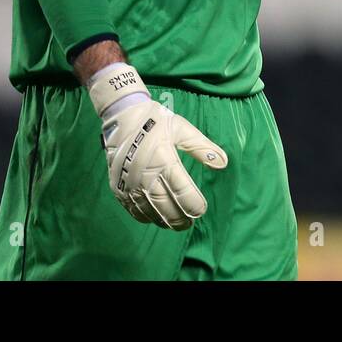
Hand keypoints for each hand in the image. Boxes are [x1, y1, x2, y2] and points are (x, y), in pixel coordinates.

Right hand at [88, 64, 227, 228]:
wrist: (121, 116)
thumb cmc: (156, 120)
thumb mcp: (182, 129)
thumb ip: (202, 147)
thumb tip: (223, 163)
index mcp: (164, 160)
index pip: (182, 192)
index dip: (193, 205)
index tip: (202, 210)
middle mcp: (145, 175)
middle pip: (166, 206)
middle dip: (180, 218)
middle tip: (190, 224)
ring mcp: (129, 183)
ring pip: (149, 211)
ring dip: (163, 220)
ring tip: (175, 224)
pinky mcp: (118, 187)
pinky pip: (132, 209)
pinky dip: (145, 217)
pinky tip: (155, 218)